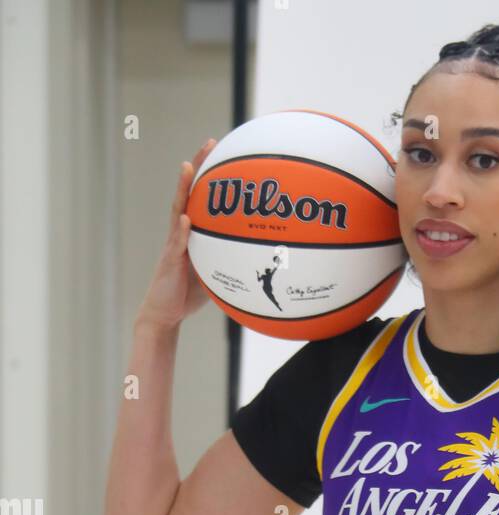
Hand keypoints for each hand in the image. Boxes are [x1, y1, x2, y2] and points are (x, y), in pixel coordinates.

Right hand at [136, 138, 216, 331]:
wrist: (165, 315)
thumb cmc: (188, 295)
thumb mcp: (216, 274)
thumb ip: (231, 261)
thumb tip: (261, 259)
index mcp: (191, 233)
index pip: (201, 197)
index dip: (210, 175)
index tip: (222, 151)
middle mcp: (180, 232)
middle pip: (189, 193)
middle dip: (198, 167)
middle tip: (210, 143)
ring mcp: (173, 245)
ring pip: (178, 210)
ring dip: (183, 189)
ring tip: (188, 167)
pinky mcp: (169, 262)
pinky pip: (176, 244)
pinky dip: (181, 230)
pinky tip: (186, 218)